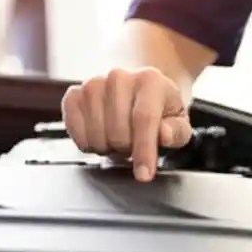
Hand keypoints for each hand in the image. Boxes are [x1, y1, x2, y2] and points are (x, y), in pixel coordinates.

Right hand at [61, 67, 192, 181]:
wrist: (137, 91)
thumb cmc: (158, 109)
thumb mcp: (178, 123)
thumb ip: (176, 132)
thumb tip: (164, 135)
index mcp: (150, 80)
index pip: (144, 118)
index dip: (143, 150)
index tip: (144, 174)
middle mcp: (119, 77)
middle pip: (118, 131)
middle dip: (127, 149)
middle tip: (133, 144)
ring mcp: (93, 84)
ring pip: (96, 134)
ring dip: (107, 146)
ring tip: (117, 138)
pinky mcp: (73, 94)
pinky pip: (74, 130)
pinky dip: (86, 142)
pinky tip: (99, 135)